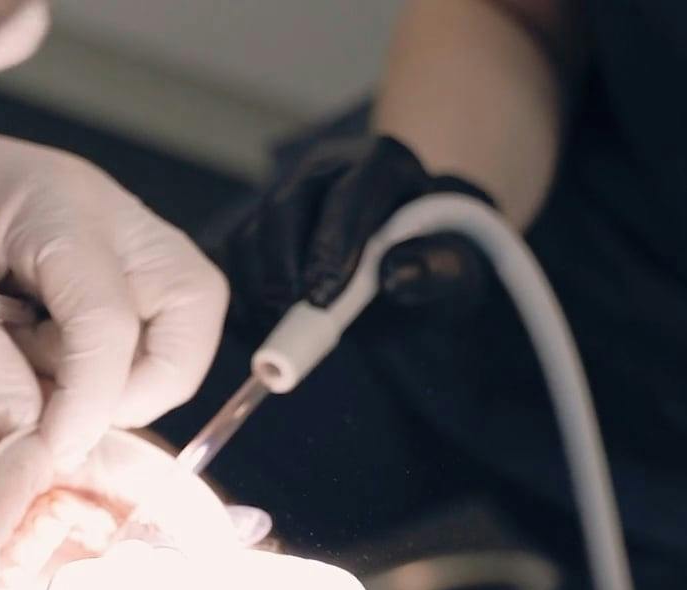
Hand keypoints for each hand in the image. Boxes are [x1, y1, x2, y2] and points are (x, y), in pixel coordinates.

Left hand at [0, 123, 228, 464]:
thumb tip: (28, 430)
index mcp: (58, 204)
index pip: (113, 320)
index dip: (90, 401)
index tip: (42, 453)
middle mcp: (102, 212)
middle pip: (192, 305)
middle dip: (153, 382)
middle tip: (74, 422)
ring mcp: (103, 232)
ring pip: (175, 314)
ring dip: (125, 374)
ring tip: (34, 386)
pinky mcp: (86, 260)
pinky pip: (131, 320)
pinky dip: (94, 362)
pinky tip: (26, 366)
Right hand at [225, 134, 493, 329]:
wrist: (409, 262)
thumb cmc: (432, 262)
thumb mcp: (454, 267)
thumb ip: (435, 268)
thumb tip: (395, 274)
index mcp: (381, 164)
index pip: (351, 192)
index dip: (332, 242)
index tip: (322, 296)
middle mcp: (326, 171)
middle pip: (285, 207)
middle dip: (282, 265)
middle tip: (288, 313)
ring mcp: (287, 197)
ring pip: (251, 233)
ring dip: (257, 285)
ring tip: (277, 328)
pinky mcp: (259, 228)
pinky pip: (232, 258)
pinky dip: (240, 294)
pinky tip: (260, 324)